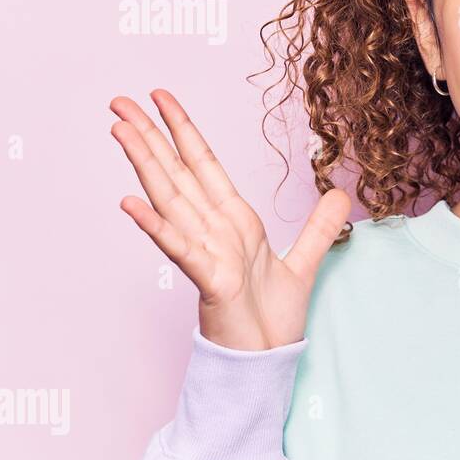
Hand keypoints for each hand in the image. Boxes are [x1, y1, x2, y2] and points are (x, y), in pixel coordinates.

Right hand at [109, 88, 350, 349]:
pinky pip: (180, 249)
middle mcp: (213, 231)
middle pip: (176, 175)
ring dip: (145, 166)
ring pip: (171, 201)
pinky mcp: (208, 281)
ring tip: (120, 132)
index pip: (203, 166)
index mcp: (233, 221)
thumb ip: (320, 227)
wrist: (267, 361)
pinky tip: (130, 203)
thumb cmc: (271, 319)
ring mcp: (206, 254)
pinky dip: (157, 226)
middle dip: (149, 137)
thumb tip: (340, 194)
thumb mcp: (305, 263)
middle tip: (118, 102)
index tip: (161, 98)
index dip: (184, 130)